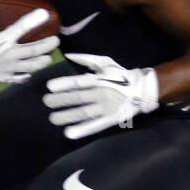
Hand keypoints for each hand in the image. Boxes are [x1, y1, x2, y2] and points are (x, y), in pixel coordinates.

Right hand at [0, 0, 58, 89]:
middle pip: (33, 51)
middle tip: (56, 40)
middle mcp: (8, 56)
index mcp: (2, 41)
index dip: (35, 20)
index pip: (22, 28)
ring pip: (31, 67)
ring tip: (48, 58)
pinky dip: (27, 74)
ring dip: (41, 62)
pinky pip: (20, 77)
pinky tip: (31, 72)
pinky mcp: (4, 78)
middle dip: (47, 45)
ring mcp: (8, 69)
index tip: (46, 14)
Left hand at [43, 53, 158, 138]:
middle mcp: (101, 93)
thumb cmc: (120, 75)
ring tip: (53, 118)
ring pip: (83, 112)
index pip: (79, 81)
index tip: (49, 87)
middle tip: (47, 102)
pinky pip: (94, 125)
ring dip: (67, 116)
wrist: (142, 90)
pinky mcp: (110, 119)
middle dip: (61, 100)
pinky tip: (68, 133)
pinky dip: (81, 130)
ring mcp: (105, 107)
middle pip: (78, 97)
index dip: (64, 84)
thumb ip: (86, 59)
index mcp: (99, 79)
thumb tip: (69, 55)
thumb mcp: (105, 63)